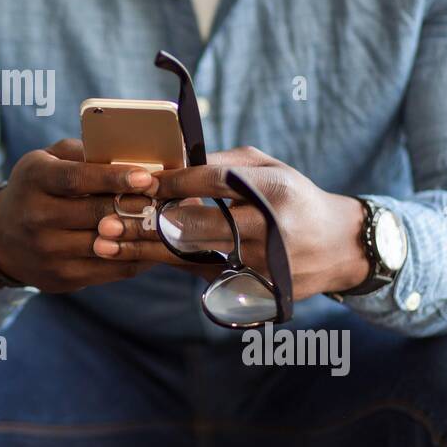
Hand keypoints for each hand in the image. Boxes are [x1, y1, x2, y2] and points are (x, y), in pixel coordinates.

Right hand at [0, 138, 178, 291]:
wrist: (1, 237)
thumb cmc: (37, 187)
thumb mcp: (48, 160)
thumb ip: (83, 153)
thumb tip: (131, 153)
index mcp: (34, 180)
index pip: (76, 179)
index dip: (113, 178)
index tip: (146, 177)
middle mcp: (35, 217)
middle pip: (96, 214)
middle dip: (137, 206)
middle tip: (170, 198)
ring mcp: (47, 252)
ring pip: (108, 246)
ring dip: (142, 235)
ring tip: (169, 221)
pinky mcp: (61, 278)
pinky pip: (110, 269)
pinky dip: (137, 257)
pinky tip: (155, 244)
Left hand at [92, 145, 371, 298]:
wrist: (339, 247)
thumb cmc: (294, 197)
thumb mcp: (268, 168)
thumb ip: (223, 162)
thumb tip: (175, 160)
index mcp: (272, 189)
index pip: (212, 182)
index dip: (172, 181)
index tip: (138, 180)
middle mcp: (268, 228)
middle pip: (197, 226)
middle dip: (149, 221)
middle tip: (109, 217)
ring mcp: (262, 262)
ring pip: (193, 256)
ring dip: (146, 249)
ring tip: (107, 242)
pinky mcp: (256, 287)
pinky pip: (203, 274)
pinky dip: (168, 264)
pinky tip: (134, 257)